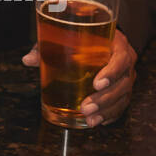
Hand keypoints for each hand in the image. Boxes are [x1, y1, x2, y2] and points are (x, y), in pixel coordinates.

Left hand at [22, 28, 137, 126]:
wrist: (101, 35)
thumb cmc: (84, 34)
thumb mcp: (66, 34)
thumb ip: (47, 44)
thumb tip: (28, 60)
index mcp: (117, 44)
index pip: (121, 58)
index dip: (111, 72)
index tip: (96, 84)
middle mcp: (126, 61)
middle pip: (123, 83)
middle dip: (104, 99)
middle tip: (86, 108)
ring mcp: (127, 76)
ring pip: (123, 96)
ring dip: (106, 110)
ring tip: (90, 119)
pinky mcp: (124, 88)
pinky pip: (122, 104)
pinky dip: (111, 114)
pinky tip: (98, 121)